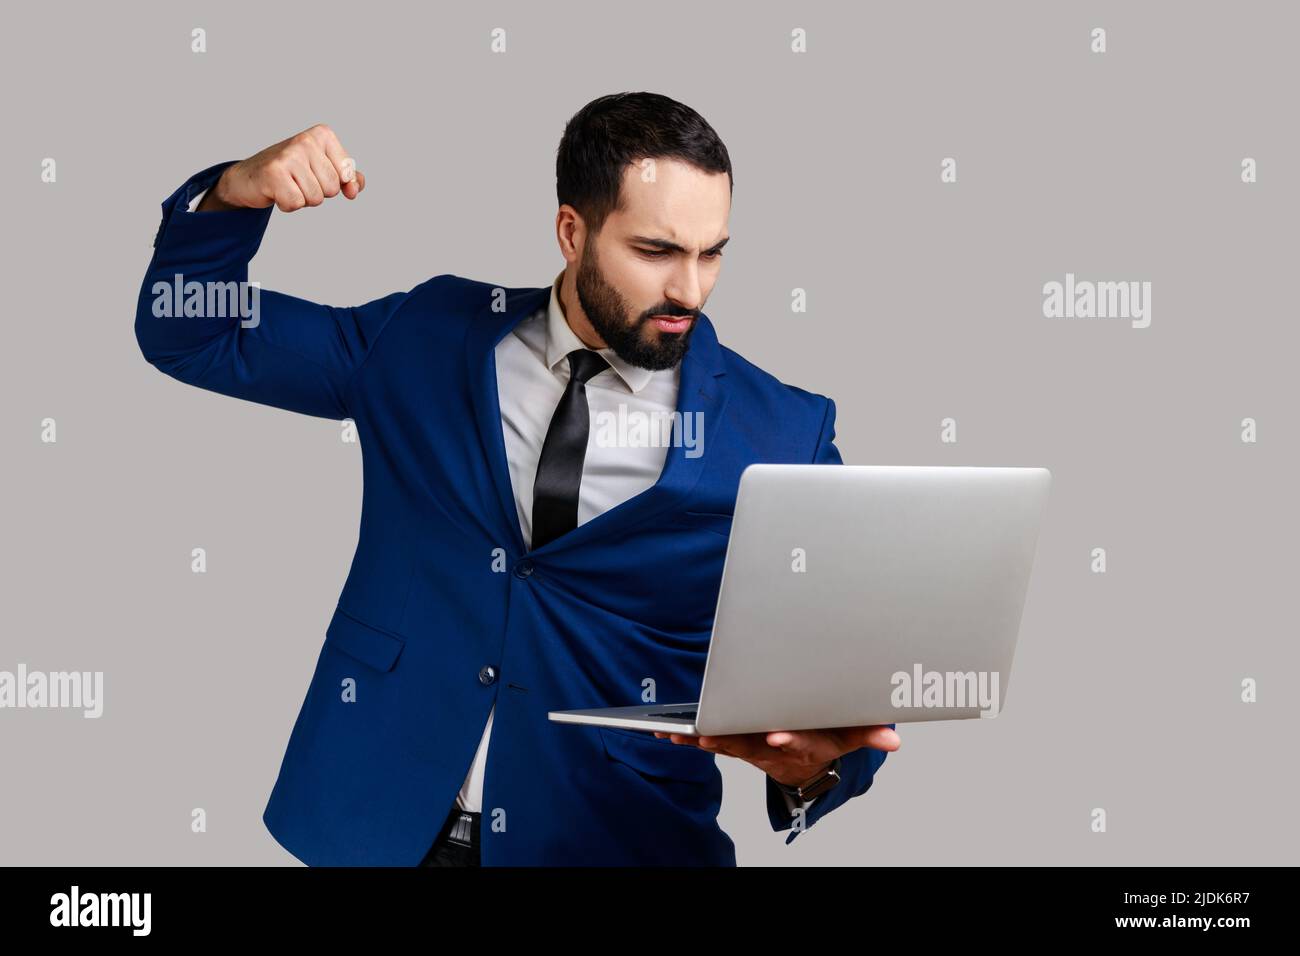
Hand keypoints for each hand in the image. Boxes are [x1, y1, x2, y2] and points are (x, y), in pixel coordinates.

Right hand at [199, 123, 364, 212]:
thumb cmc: (289, 172)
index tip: (315, 173)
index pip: (347, 174)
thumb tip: (355, 188)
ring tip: (287, 184)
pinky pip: (296, 203)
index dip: (336, 183)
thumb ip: (347, 177)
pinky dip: (287, 205)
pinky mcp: (274, 173)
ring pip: (316, 198)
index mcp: (322, 135)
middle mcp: (306, 140)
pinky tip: (276, 191)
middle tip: (297, 180)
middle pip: (332, 188)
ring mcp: (289, 155)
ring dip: (302, 199)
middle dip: (317, 193)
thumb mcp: (322, 169)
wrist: (248, 177)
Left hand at [654, 725, 900, 787]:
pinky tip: (669, 733)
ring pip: (726, 743)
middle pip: (752, 743)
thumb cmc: (827, 734)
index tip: (776, 737)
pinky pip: (712, 739)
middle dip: (730, 739)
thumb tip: (894, 739)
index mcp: (803, 742)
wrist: (807, 757)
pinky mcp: (735, 741)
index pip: (796, 741)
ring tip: (679, 733)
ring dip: (703, 738)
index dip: (786, 740)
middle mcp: (774, 746)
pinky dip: (690, 736)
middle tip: (709, 736)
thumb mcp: (852, 733)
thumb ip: (869, 731)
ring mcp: (752, 745)